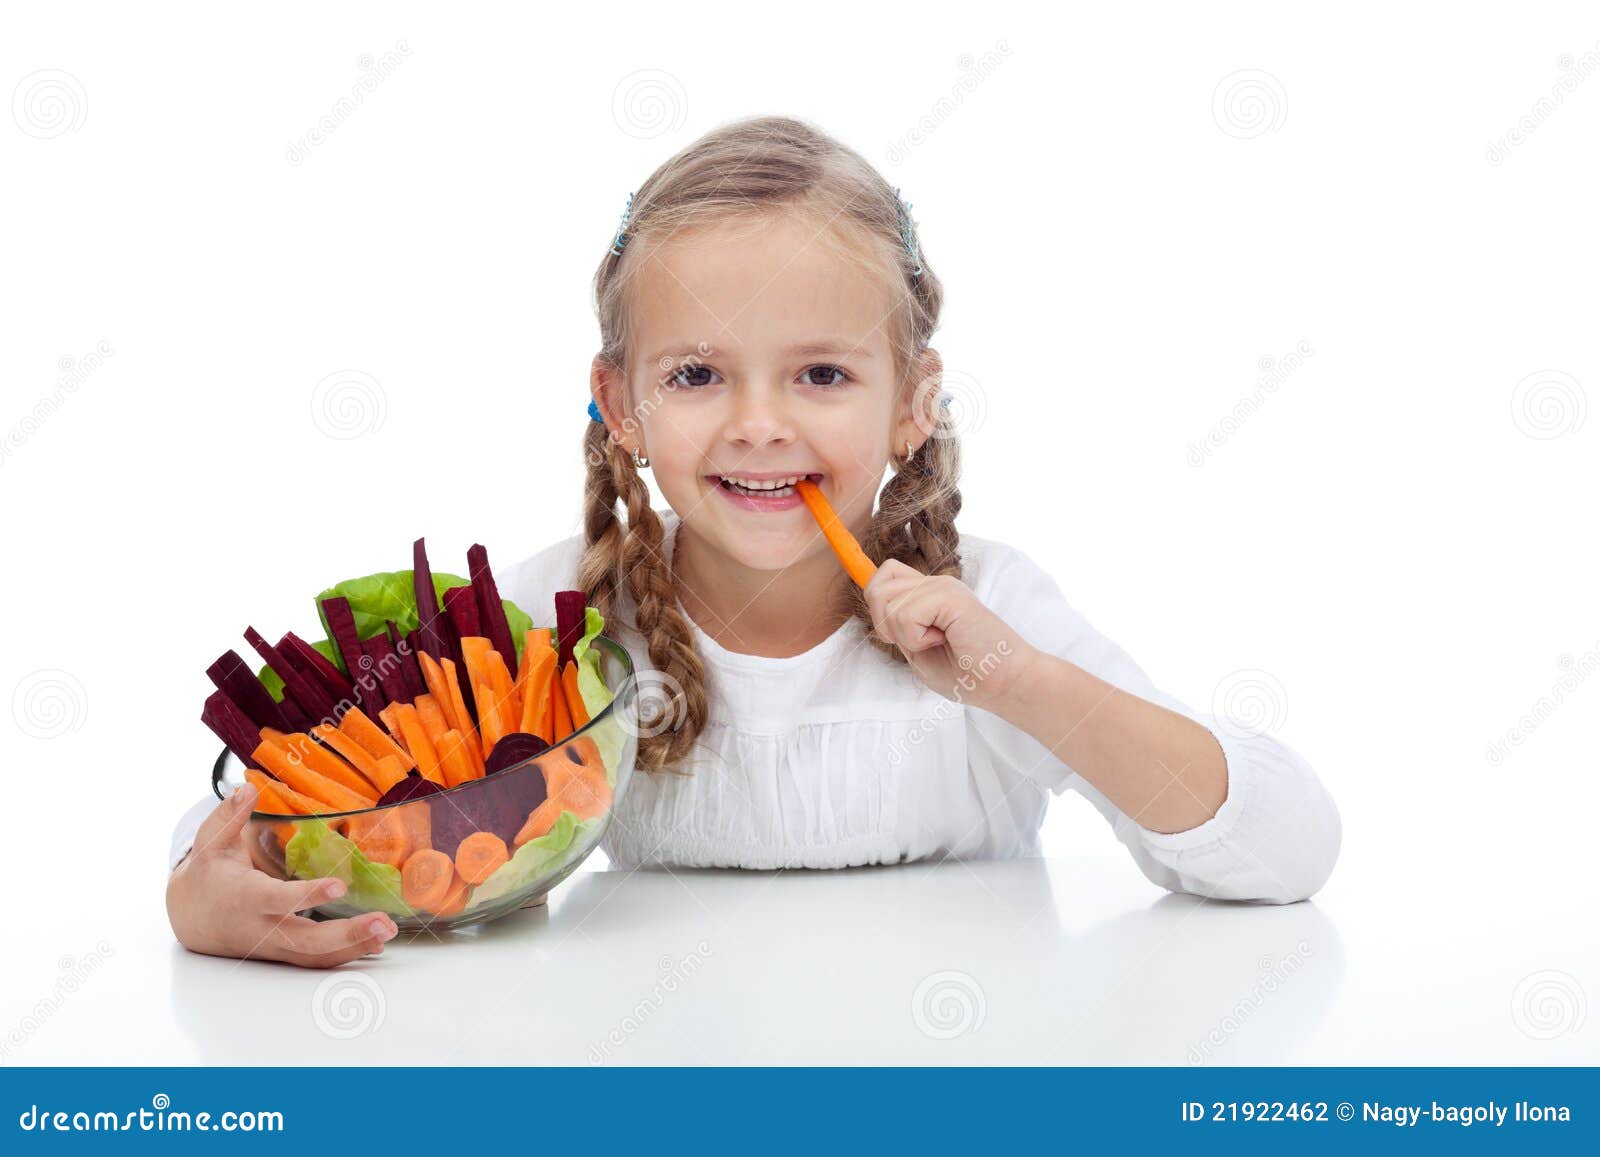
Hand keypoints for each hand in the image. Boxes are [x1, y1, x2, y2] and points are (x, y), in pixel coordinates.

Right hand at [166, 783, 397, 967]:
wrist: (192, 917)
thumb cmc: (207, 875)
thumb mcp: (210, 842)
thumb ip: (227, 817)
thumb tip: (247, 789)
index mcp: (245, 897)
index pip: (277, 899)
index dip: (307, 896)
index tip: (339, 886)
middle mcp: (262, 928)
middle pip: (305, 940)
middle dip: (345, 934)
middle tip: (382, 922)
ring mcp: (274, 945)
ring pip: (314, 956)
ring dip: (354, 947)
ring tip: (387, 932)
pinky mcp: (284, 952)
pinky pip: (316, 960)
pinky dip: (346, 955)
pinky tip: (375, 944)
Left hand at [863, 559, 1034, 713]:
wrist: (1005, 683)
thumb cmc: (967, 674)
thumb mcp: (918, 651)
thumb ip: (898, 626)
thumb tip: (876, 604)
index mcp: (928, 595)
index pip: (885, 576)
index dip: (876, 601)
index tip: (893, 633)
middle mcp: (935, 584)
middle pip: (877, 584)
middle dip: (885, 623)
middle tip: (919, 641)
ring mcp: (943, 586)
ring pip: (885, 599)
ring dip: (904, 632)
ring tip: (936, 642)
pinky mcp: (951, 596)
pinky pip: (904, 614)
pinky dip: (916, 638)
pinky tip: (943, 641)